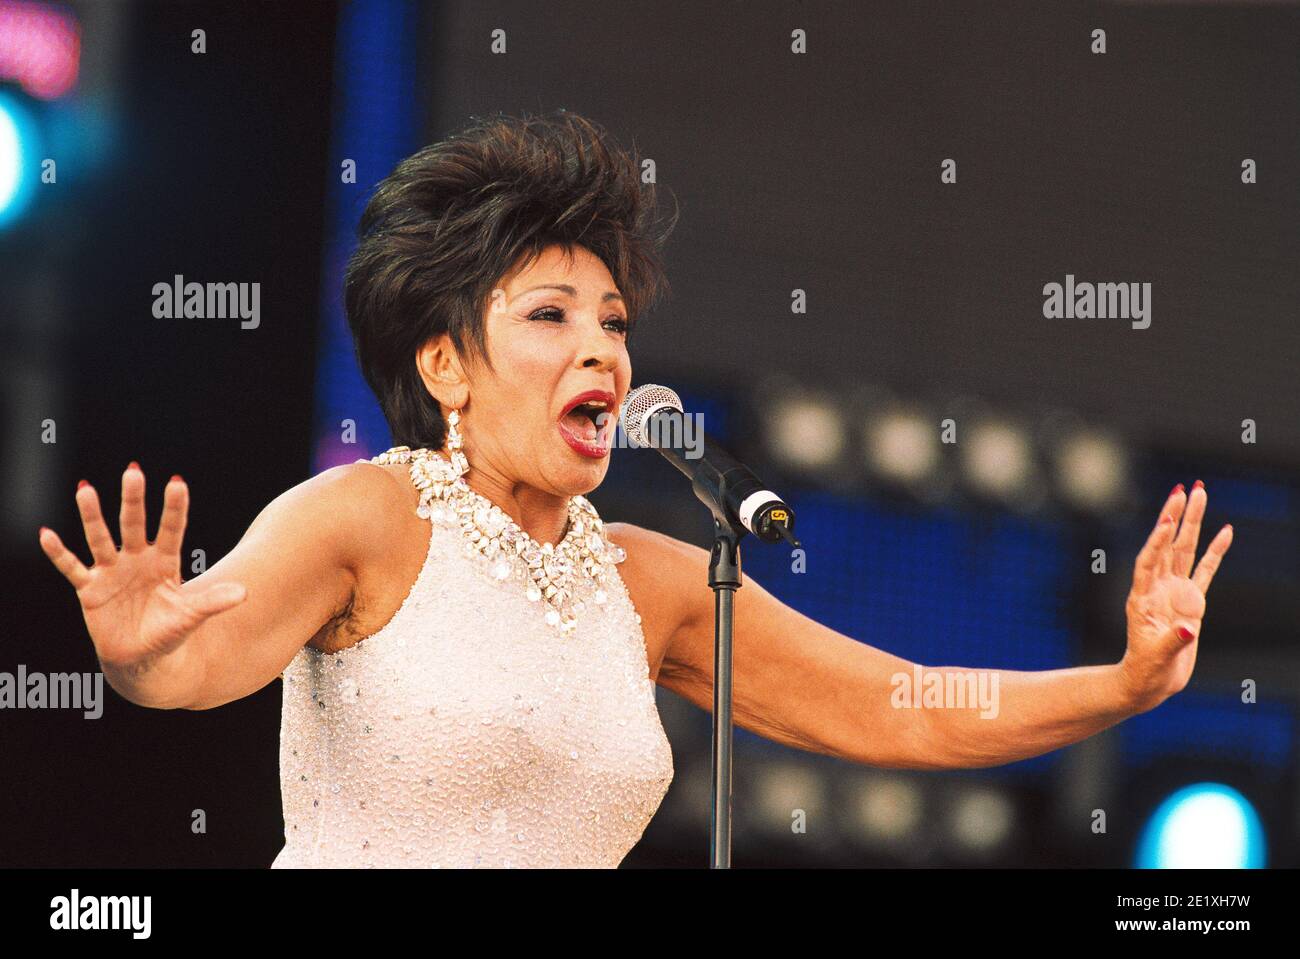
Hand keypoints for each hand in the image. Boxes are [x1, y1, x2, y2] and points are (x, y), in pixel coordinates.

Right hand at [38, 464, 246, 669]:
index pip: (172, 529)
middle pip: (134, 525)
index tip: (177, 482)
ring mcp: (112, 572)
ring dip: (93, 516)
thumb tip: (244, 593)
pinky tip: (47, 535)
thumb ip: (214, 602)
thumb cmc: (170, 632)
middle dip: (134, 500)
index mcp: (165, 562)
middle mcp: (137, 560)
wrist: (142, 658)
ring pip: (101, 538)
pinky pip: (72, 568)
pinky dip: (59, 554)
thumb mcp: (192, 616)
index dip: (174, 508)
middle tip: (133, 471)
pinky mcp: (90, 590)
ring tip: (85, 490)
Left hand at [1120, 481, 1232, 711]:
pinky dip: (1215, 551)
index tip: (1166, 520)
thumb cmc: (1146, 671)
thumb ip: (1172, 641)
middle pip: (1168, 545)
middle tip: (1186, 488)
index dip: (1156, 541)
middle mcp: (1157, 588)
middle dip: (1176, 516)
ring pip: (1185, 550)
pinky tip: (1225, 530)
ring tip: (1201, 493)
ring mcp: (1174, 591)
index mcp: (1142, 598)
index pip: (1148, 561)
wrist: (1150, 682)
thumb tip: (1188, 628)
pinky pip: (1205, 570)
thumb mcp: (1155, 658)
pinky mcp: (1191, 601)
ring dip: (1193, 523)